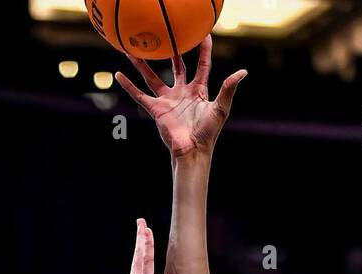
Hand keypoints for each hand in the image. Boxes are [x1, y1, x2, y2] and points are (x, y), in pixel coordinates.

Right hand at [115, 35, 245, 158]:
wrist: (192, 151)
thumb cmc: (208, 133)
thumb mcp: (220, 108)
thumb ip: (228, 89)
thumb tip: (242, 72)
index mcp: (199, 91)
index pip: (202, 66)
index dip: (203, 50)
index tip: (203, 34)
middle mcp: (182, 93)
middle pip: (176, 67)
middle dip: (172, 51)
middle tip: (167, 34)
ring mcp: (168, 100)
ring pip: (153, 77)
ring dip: (143, 64)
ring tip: (133, 50)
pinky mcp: (156, 109)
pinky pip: (139, 95)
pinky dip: (129, 85)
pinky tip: (119, 74)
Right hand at [127, 218, 162, 273]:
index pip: (137, 262)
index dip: (140, 247)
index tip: (142, 234)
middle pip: (136, 255)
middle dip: (138, 237)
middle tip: (140, 221)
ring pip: (140, 256)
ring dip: (142, 238)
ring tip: (143, 224)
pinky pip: (146, 261)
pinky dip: (146, 247)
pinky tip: (148, 236)